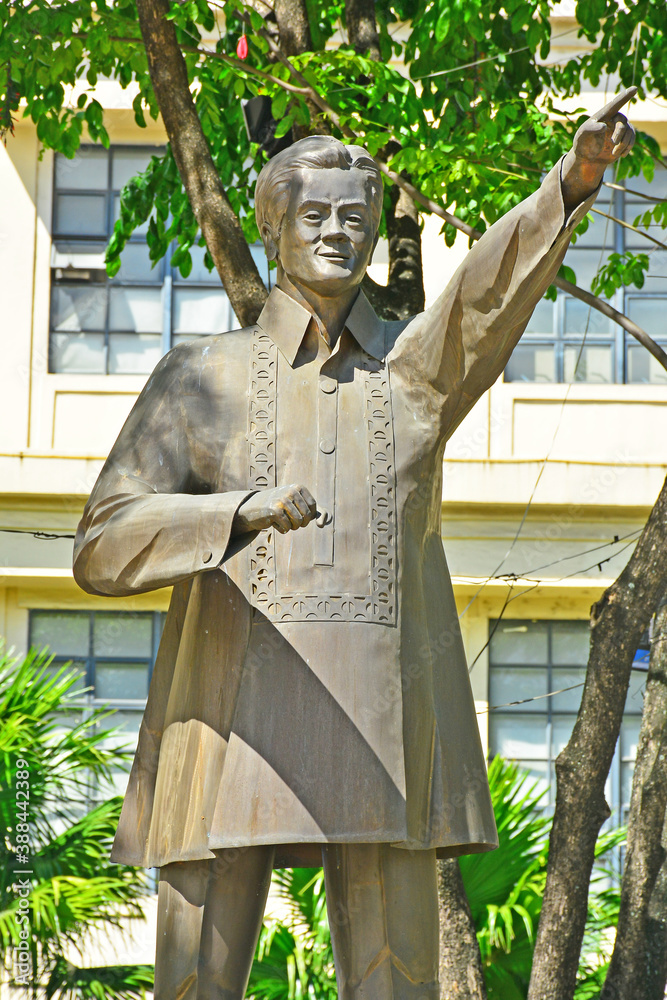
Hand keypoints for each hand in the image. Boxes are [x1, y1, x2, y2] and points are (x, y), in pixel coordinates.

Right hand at [233, 484, 316, 534]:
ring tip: (282, 521)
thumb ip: (315, 513)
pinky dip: (282, 529)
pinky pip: (287, 528)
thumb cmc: (279, 506)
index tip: (298, 515)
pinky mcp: (274, 510)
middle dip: (299, 523)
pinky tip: (274, 523)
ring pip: (297, 523)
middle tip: (289, 520)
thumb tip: (322, 524)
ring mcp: (282, 500)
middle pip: (306, 517)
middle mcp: (291, 491)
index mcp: (298, 487)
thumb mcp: (297, 505)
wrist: (254, 507)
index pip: (313, 508)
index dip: (308, 517)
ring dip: (291, 527)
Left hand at [562, 87, 636, 210]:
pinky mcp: (622, 140)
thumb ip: (588, 132)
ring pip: (630, 132)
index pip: (614, 105)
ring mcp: (618, 130)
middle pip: (623, 122)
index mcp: (600, 117)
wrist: (584, 160)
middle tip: (614, 146)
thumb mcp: (581, 139)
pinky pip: (631, 141)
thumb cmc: (580, 147)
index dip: (624, 97)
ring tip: (616, 155)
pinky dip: (627, 148)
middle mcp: (611, 121)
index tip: (635, 88)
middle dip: (621, 134)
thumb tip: (600, 127)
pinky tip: (619, 156)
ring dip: (625, 144)